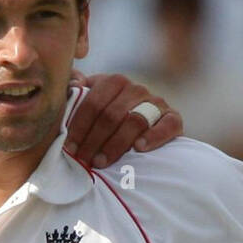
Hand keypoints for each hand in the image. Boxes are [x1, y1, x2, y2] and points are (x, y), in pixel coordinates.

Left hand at [65, 71, 181, 168]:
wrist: (146, 129)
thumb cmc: (108, 119)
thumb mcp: (90, 103)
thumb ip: (76, 92)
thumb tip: (72, 80)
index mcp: (114, 82)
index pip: (93, 102)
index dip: (79, 127)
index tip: (69, 149)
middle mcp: (136, 89)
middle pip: (111, 114)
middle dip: (94, 140)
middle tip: (83, 160)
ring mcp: (156, 103)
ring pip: (135, 121)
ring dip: (115, 145)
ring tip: (101, 163)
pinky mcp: (173, 118)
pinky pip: (168, 124)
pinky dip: (154, 136)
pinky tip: (139, 148)